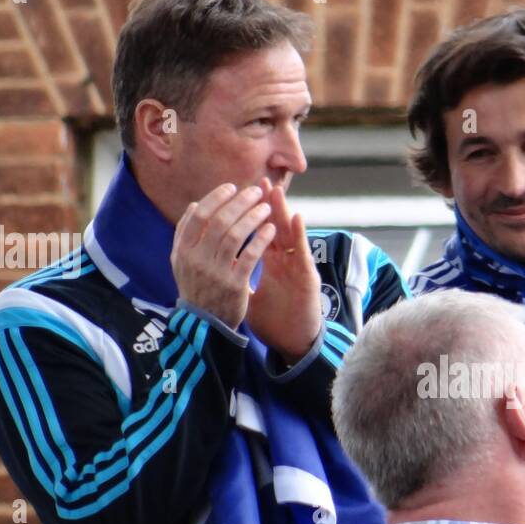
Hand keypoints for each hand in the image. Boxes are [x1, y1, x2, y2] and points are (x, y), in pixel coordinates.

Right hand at [170, 183, 274, 329]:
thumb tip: (195, 205)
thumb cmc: (196, 288)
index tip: (233, 187)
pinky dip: (261, 239)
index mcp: (182, 250)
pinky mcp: (234, 285)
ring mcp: (215, 272)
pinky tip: (271, 229)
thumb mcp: (181, 262)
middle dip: (240, 202)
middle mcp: (197, 259)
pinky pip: (250, 256)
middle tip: (256, 192)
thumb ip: (185, 234)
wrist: (204, 324)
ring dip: (253, 217)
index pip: (198, 215)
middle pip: (219, 221)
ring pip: (236, 235)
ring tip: (266, 207)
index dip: (216, 198)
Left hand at [244, 179, 323, 362]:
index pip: (258, 232)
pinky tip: (296, 217)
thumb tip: (216, 268)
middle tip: (259, 181)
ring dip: (284, 211)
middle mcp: (285, 261)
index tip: (238, 198)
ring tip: (277, 190)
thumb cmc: (274, 320)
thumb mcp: (250, 296)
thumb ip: (238, 278)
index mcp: (271, 263)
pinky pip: (303, 253)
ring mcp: (297, 268)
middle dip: (266, 204)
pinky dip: (300, 234)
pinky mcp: (308, 277)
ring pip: (291, 234)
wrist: (293, 342)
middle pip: (275, 226)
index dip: (249, 215)